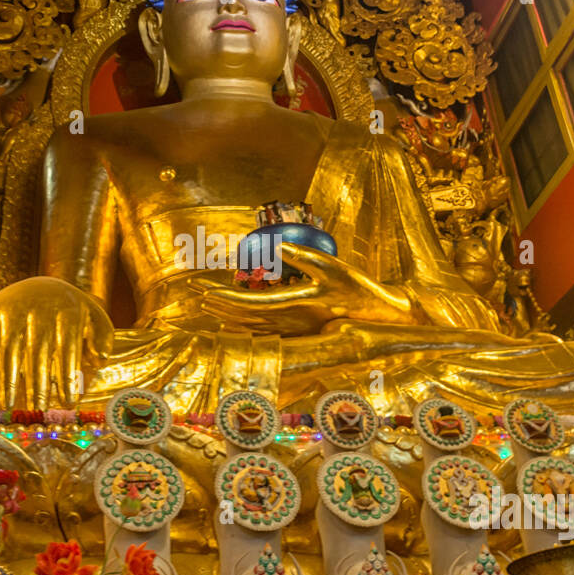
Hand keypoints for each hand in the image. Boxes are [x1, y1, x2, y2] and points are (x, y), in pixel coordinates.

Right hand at [0, 277, 113, 407]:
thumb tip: (100, 359)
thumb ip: (103, 336)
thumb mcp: (93, 317)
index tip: (68, 403)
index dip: (67, 377)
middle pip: (38, 352)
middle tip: (39, 409)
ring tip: (10, 405)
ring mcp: (11, 308)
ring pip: (9, 349)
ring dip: (9, 380)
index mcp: (67, 310)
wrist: (38, 284)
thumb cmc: (69, 312)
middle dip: (38, 384)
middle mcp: (38, 307)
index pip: (68, 349)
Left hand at [191, 243, 413, 334]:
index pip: (250, 304)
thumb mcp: (333, 266)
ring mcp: (293, 328)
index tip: (203, 290)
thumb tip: (276, 244)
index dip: (224, 299)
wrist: (379, 316)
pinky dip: (243, 325)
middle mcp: (289, 322)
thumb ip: (303, 256)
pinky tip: (231, 320)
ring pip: (250, 325)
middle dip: (217, 305)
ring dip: (227, 315)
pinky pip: (262, 330)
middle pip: (243, 317)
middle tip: (194, 291)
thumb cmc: (357, 288)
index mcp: (294, 306)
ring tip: (206, 303)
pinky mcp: (298, 330)